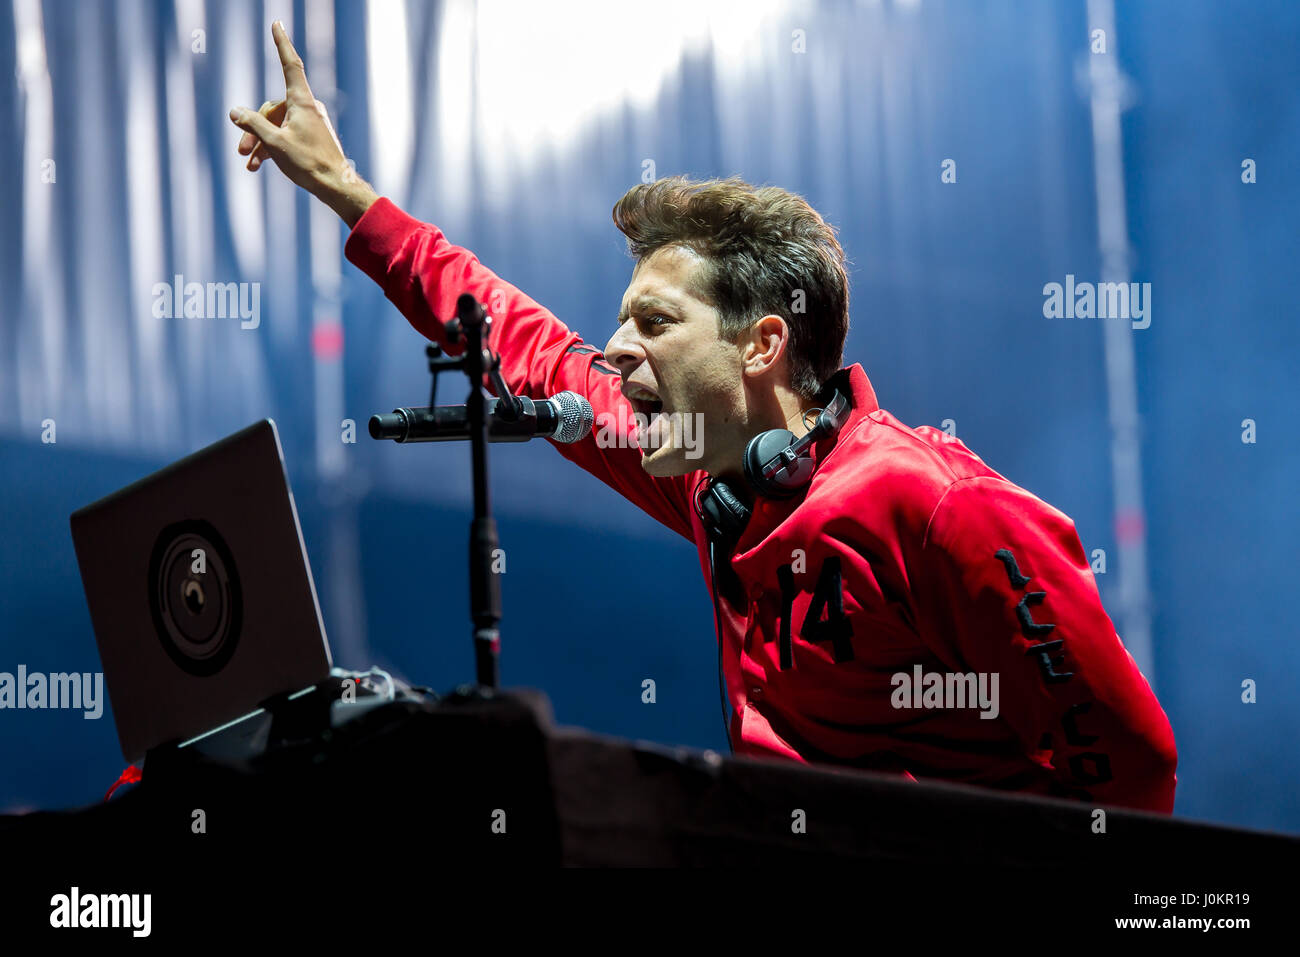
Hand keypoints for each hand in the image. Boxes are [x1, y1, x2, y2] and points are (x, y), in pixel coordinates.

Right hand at [228, 20, 375, 225]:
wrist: (336, 186)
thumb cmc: (309, 163)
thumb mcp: (274, 143)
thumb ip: (253, 124)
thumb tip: (234, 111)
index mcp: (302, 102)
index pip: (290, 64)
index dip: (281, 44)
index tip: (277, 24)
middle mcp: (307, 108)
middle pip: (272, 108)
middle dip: (253, 127)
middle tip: (241, 150)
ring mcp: (309, 123)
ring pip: (276, 124)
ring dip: (260, 142)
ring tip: (248, 162)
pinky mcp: (310, 138)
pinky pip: (286, 135)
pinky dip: (272, 148)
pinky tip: (257, 165)